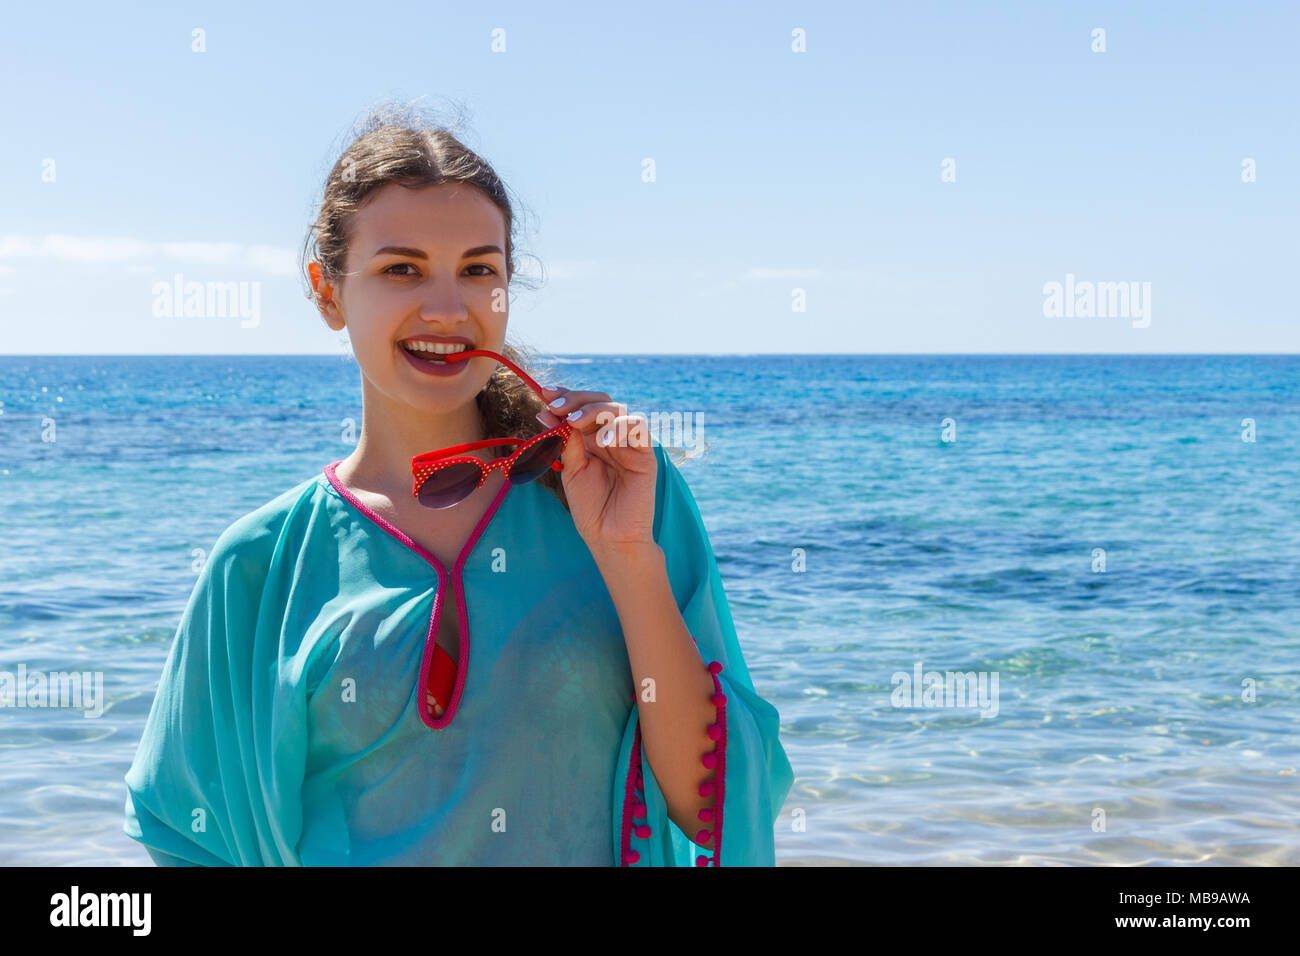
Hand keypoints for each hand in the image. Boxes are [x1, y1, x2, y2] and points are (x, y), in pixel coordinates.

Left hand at [536, 385, 656, 556]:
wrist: (610, 538)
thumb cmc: (591, 510)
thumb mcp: (572, 471)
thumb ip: (566, 442)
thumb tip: (548, 412)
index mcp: (593, 440)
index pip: (582, 408)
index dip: (566, 397)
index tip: (544, 392)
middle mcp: (612, 437)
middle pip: (600, 402)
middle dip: (576, 400)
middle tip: (556, 405)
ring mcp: (629, 444)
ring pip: (618, 409)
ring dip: (593, 410)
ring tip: (573, 422)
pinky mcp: (646, 455)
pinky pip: (638, 427)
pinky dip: (618, 427)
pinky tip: (601, 441)